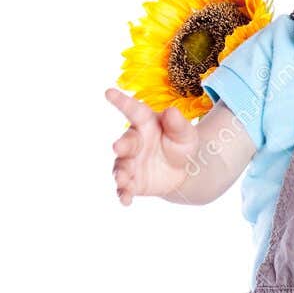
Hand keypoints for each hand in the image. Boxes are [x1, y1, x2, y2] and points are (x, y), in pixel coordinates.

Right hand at [106, 88, 198, 203]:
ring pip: (121, 166)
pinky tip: (125, 200)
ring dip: (120, 173)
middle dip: (121, 145)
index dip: (121, 101)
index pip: (134, 110)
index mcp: (145, 123)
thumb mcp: (185, 134)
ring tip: (122, 179)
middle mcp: (134, 141)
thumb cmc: (181, 144)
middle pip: (126, 142)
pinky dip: (123, 193)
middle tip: (117, 147)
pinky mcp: (132, 181)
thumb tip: (171, 111)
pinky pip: (125, 188)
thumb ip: (178, 124)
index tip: (108, 92)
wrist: (183, 171)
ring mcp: (131, 162)